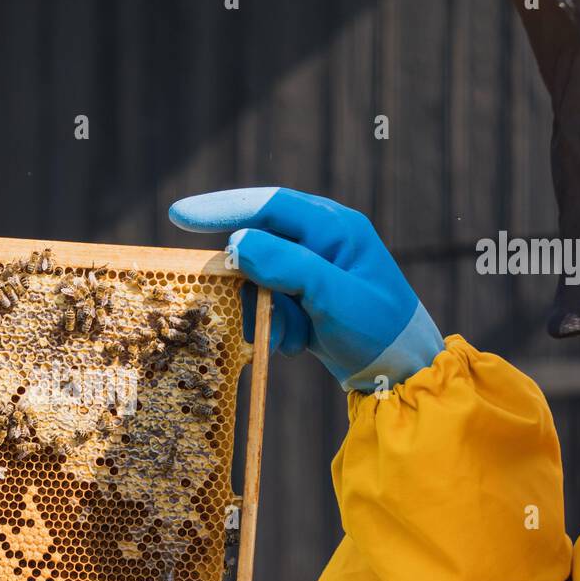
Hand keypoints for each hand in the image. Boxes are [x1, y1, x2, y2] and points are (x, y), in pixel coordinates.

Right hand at [169, 186, 443, 391]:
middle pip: (258, 244)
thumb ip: (287, 265)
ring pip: (259, 280)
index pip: (268, 205)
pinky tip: (295, 344)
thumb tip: (238, 242)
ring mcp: (313, 271)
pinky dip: (274, 325)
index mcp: (334, 227)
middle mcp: (322, 241)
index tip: (178, 217)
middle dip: (250, 284)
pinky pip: (270, 303)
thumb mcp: (333, 296)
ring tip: (290, 338)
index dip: (222, 208)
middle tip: (255, 316)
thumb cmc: (377, 330)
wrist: (401, 376)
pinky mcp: (306, 299)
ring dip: (264, 312)